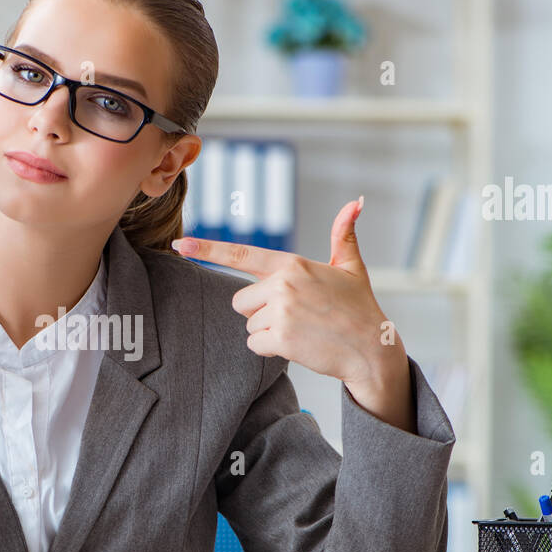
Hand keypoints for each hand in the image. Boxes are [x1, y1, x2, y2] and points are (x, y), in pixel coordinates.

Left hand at [171, 197, 403, 388]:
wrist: (372, 348)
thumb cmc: (359, 308)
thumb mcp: (350, 267)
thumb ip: (343, 234)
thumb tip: (354, 202)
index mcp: (292, 264)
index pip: (242, 254)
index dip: (207, 249)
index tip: (180, 244)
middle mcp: (283, 284)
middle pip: (240, 300)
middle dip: (260, 311)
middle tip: (295, 315)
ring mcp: (281, 311)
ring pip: (249, 323)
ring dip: (268, 331)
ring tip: (301, 329)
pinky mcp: (280, 338)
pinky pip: (255, 344)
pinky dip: (271, 349)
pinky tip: (298, 344)